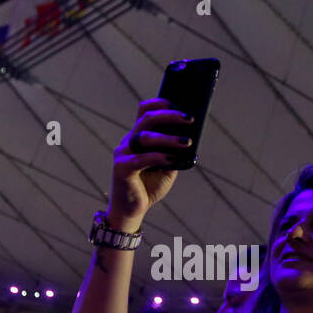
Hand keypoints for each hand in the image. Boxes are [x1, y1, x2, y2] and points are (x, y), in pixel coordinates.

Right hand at [108, 98, 193, 223]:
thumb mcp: (169, 165)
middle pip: (146, 119)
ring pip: (144, 137)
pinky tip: (172, 159)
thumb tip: (192, 136)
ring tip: (187, 142)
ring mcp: (123, 154)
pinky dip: (158, 157)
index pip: (145, 111)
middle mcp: (129, 142)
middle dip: (169, 116)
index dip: (160, 104)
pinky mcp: (121, 169)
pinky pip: (140, 159)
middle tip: (189, 118)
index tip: (178, 102)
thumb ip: (176, 151)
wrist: (133, 210)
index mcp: (139, 137)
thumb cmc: (151, 185)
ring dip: (168, 138)